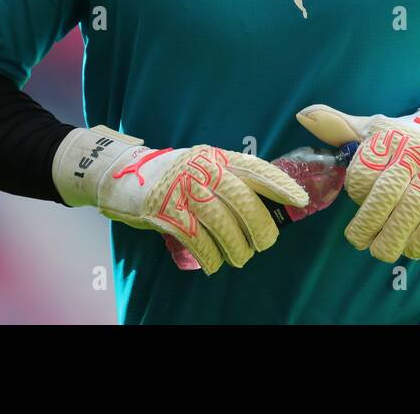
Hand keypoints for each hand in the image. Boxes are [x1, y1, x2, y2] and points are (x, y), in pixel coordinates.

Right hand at [53, 125, 308, 274]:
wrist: (119, 174)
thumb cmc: (169, 175)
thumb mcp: (199, 166)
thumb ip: (227, 179)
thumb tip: (266, 203)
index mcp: (213, 157)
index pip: (254, 167)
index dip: (279, 183)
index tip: (300, 199)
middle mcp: (199, 169)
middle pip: (241, 200)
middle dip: (259, 226)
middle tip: (264, 243)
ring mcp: (180, 189)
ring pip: (221, 223)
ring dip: (235, 247)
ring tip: (239, 258)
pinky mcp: (163, 211)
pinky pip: (196, 239)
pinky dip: (210, 255)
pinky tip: (214, 263)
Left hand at [295, 89, 419, 262]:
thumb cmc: (398, 138)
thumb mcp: (368, 128)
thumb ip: (336, 127)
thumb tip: (303, 116)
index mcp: (389, 138)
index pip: (365, 172)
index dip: (357, 190)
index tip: (355, 197)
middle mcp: (415, 154)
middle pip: (388, 195)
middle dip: (370, 223)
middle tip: (358, 240)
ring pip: (413, 213)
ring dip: (394, 239)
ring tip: (380, 250)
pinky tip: (408, 248)